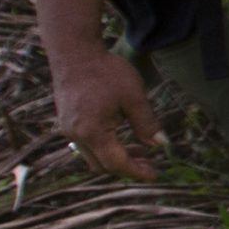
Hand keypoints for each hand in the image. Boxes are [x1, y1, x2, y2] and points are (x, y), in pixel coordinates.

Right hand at [52, 50, 164, 181]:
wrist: (74, 53)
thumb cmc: (105, 72)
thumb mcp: (133, 96)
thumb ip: (147, 123)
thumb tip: (160, 144)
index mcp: (92, 132)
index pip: (116, 163)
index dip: (136, 172)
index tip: (154, 175)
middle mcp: (76, 135)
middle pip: (101, 165)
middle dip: (126, 167)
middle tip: (150, 163)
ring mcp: (68, 129)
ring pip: (92, 156)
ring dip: (115, 157)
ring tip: (140, 149)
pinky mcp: (67, 122)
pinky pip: (86, 144)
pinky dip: (105, 146)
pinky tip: (121, 134)